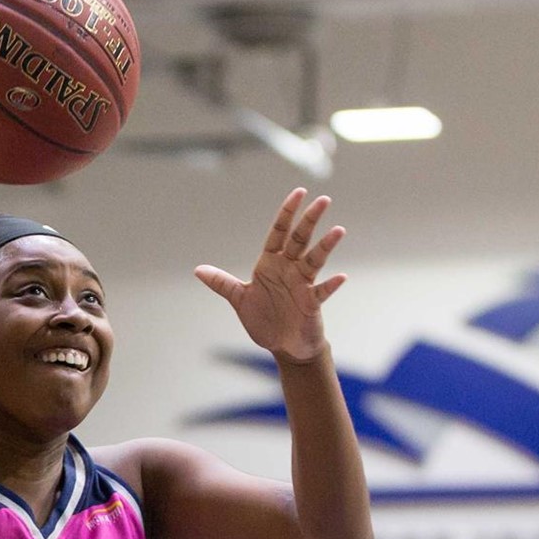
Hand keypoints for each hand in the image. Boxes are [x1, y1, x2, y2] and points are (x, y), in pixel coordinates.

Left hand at [196, 188, 347, 363]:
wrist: (282, 346)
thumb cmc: (264, 320)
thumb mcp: (240, 299)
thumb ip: (222, 283)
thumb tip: (198, 270)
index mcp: (271, 264)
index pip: (279, 232)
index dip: (287, 213)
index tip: (299, 193)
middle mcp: (289, 269)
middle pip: (300, 239)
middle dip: (310, 220)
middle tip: (323, 200)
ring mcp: (303, 284)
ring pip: (315, 260)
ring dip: (326, 246)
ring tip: (338, 230)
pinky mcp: (312, 303)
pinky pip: (322, 291)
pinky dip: (331, 285)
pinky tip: (341, 277)